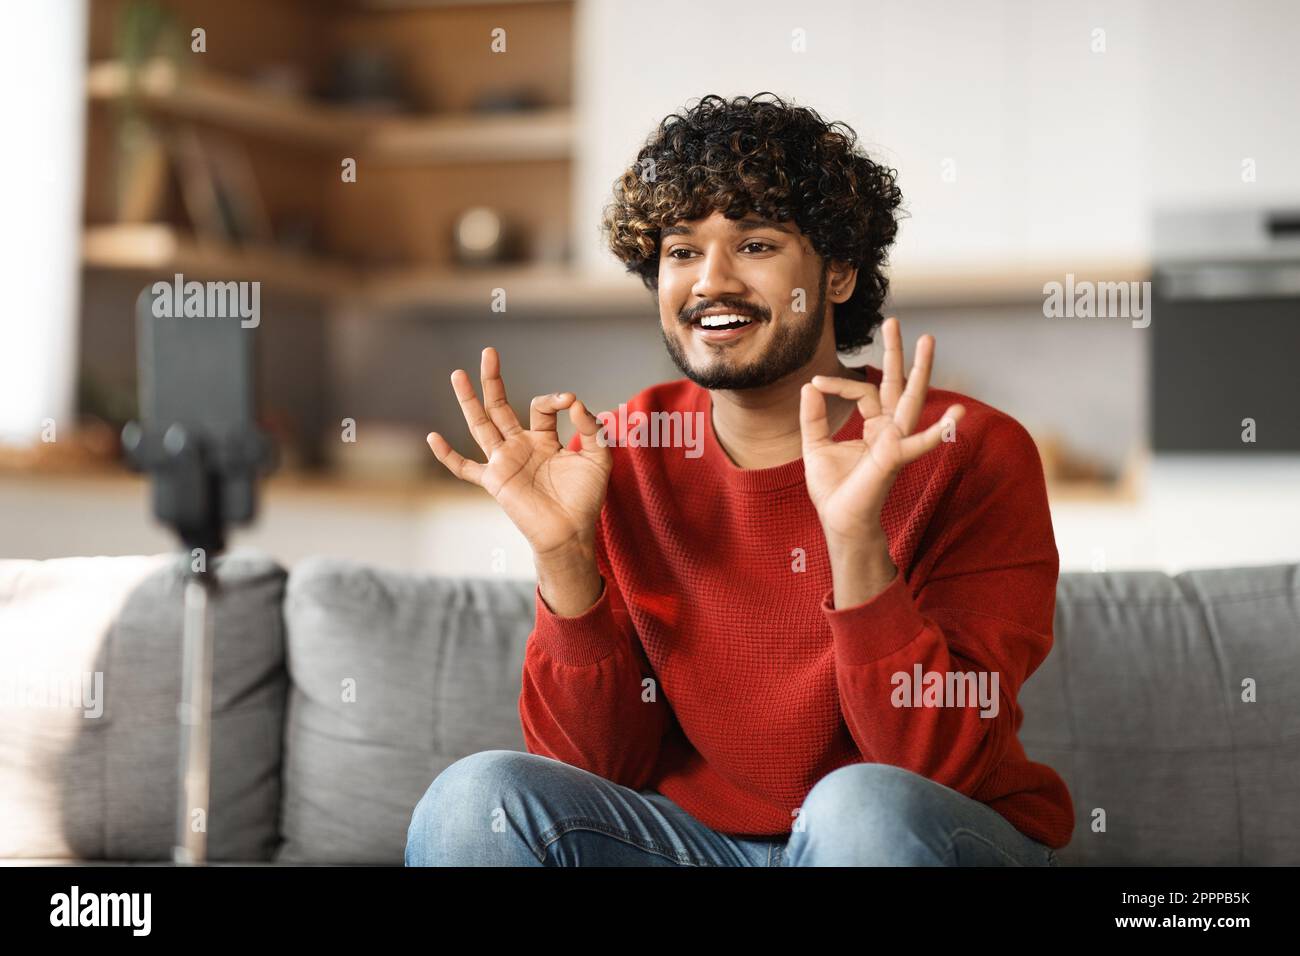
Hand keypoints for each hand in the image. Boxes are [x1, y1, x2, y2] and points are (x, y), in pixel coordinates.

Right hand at [427, 347, 611, 561]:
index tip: (569, 402)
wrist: (571, 532)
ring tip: (458, 374)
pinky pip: (465, 468)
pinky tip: (433, 438)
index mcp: (544, 439)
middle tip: (489, 352)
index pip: (541, 406)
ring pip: (480, 425)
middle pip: (500, 406)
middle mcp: (520, 446)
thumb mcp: (598, 457)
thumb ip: (591, 428)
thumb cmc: (585, 498)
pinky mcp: (495, 481)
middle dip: (494, 380)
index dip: (555, 399)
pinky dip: (448, 456)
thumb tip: (574, 401)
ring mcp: (504, 462)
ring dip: (469, 400)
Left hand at [800, 317, 964, 549]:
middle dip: (898, 353)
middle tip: (894, 321)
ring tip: (929, 341)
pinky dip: (938, 432)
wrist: (839, 522)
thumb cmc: (834, 490)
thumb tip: (808, 385)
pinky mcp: (895, 459)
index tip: (816, 383)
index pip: (864, 392)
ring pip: (912, 401)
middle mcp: (891, 431)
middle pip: (898, 385)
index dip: (838, 385)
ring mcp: (896, 443)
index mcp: (876, 427)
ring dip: (921, 371)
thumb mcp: (815, 445)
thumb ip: (813, 416)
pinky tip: (957, 416)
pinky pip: (918, 443)